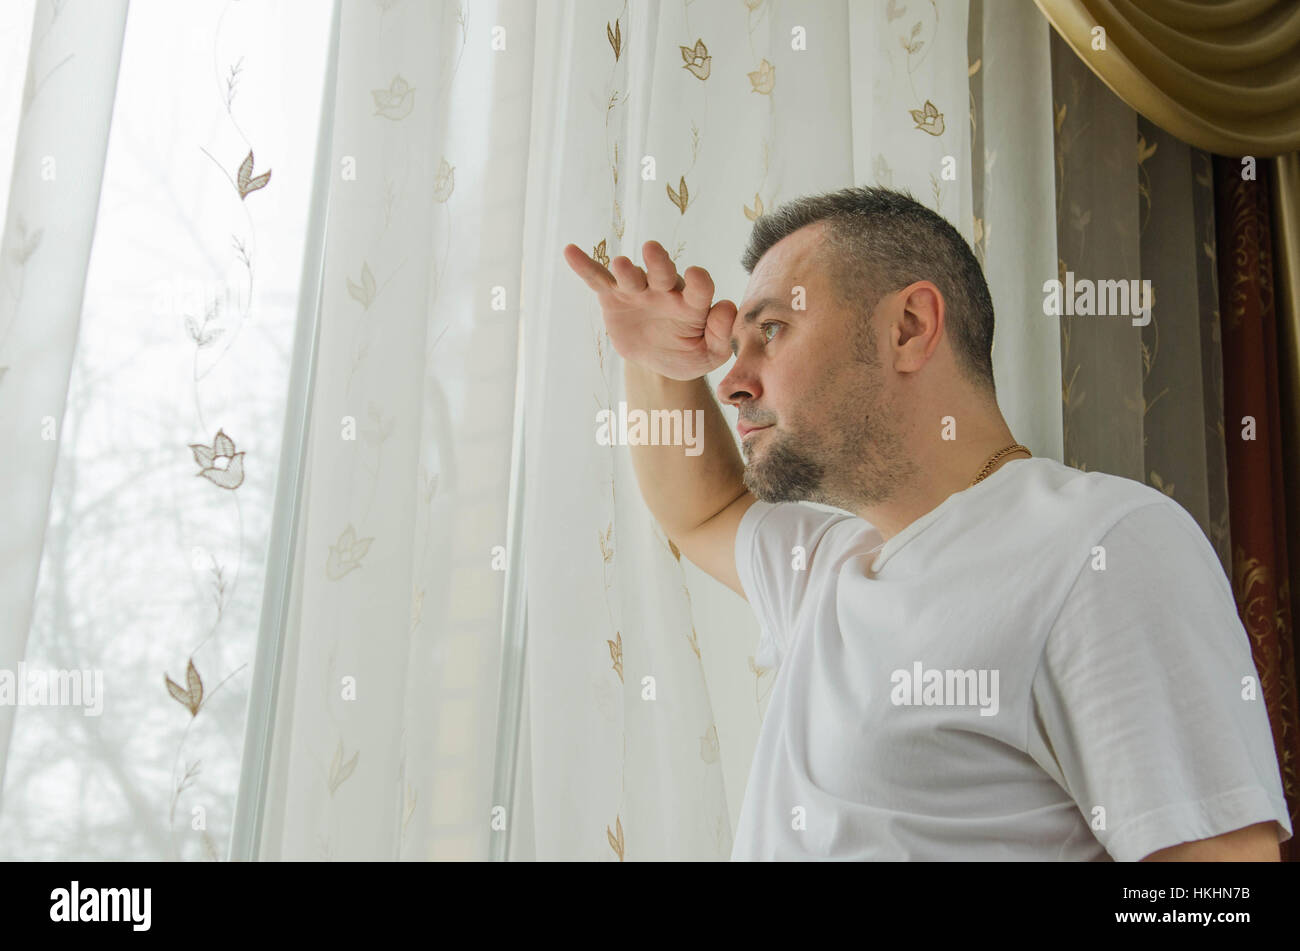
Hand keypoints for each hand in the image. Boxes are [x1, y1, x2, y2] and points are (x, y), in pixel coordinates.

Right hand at [563, 240, 736, 380]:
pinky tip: (570, 252)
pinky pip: (598, 279)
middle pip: (662, 271)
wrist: (657, 362)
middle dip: (658, 262)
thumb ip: (721, 335)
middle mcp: (665, 290)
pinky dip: (584, 266)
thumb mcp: (708, 354)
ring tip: (621, 266)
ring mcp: (638, 291)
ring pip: (631, 275)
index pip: (699, 288)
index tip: (697, 276)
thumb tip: (727, 306)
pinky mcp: (613, 297)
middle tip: (652, 249)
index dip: (699, 282)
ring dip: (626, 270)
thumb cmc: (688, 352)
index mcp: (692, 302)